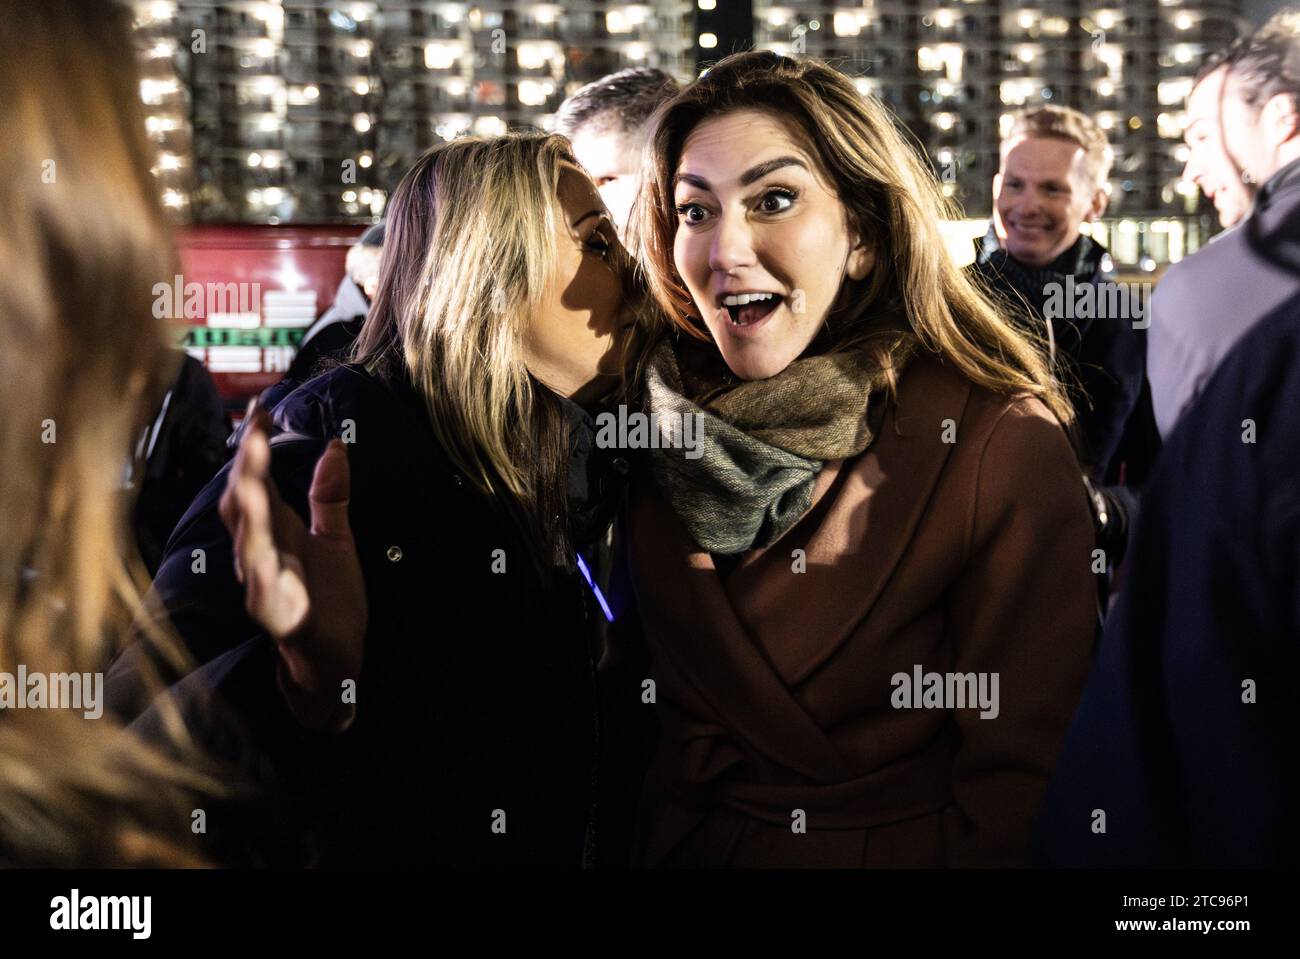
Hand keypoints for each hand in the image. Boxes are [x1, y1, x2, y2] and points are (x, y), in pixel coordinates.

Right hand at [219, 400, 366, 728]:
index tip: (259, 408)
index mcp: (276, 531)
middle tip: (250, 435)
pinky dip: (261, 578)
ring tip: (250, 485)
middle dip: (244, 471)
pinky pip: (264, 596)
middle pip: (243, 507)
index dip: (254, 446)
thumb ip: (330, 495)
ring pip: (247, 548)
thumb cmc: (330, 599)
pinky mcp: (278, 617)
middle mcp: (262, 554)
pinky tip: (259, 564)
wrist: (334, 661)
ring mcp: (265, 586)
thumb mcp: (337, 540)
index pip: (257, 480)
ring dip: (248, 517)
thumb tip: (338, 444)